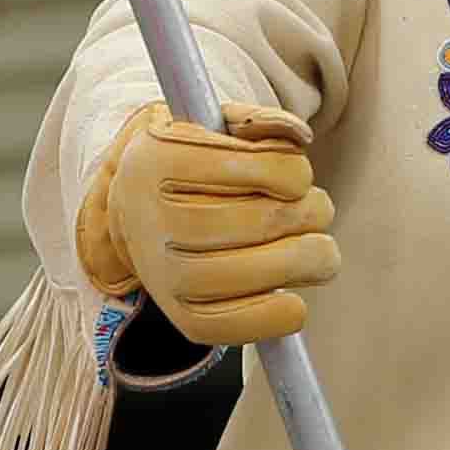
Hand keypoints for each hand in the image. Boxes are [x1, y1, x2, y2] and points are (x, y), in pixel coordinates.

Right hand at [81, 103, 337, 346]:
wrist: (134, 212)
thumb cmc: (192, 165)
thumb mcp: (216, 126)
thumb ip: (261, 123)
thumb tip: (302, 136)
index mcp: (162, 158)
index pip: (265, 169)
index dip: (297, 174)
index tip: (294, 176)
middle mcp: (156, 218)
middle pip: (268, 221)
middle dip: (313, 213)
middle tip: (315, 210)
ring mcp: (164, 273)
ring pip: (265, 271)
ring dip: (313, 258)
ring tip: (314, 248)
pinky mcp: (180, 315)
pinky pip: (242, 325)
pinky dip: (283, 314)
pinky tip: (292, 296)